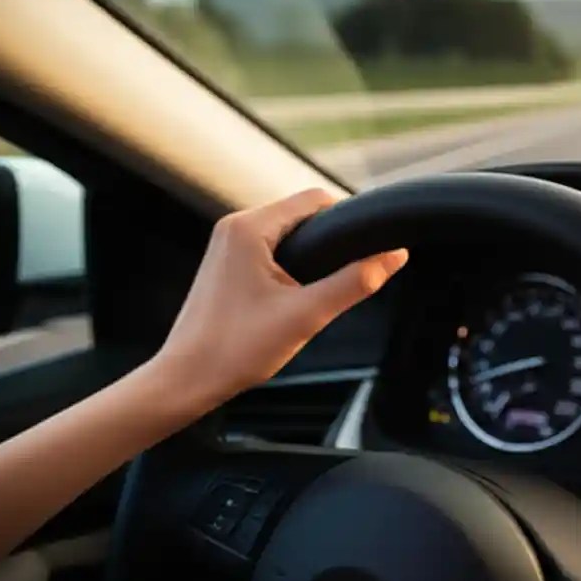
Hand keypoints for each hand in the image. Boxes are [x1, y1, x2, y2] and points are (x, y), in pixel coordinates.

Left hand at [156, 188, 407, 410]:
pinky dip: (292, 266)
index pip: (316, 200)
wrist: (186, 380)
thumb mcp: (307, 315)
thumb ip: (355, 282)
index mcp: (249, 227)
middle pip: (303, 215)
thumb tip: (395, 256)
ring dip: (311, 256)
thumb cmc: (235, 349)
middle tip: (346, 278)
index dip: (349, 221)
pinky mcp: (226, 265)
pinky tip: (297, 297)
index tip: (369, 249)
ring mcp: (227, 245)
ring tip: (320, 292)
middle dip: (330, 242)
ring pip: (288, 234)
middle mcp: (234, 227)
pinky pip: (271, 250)